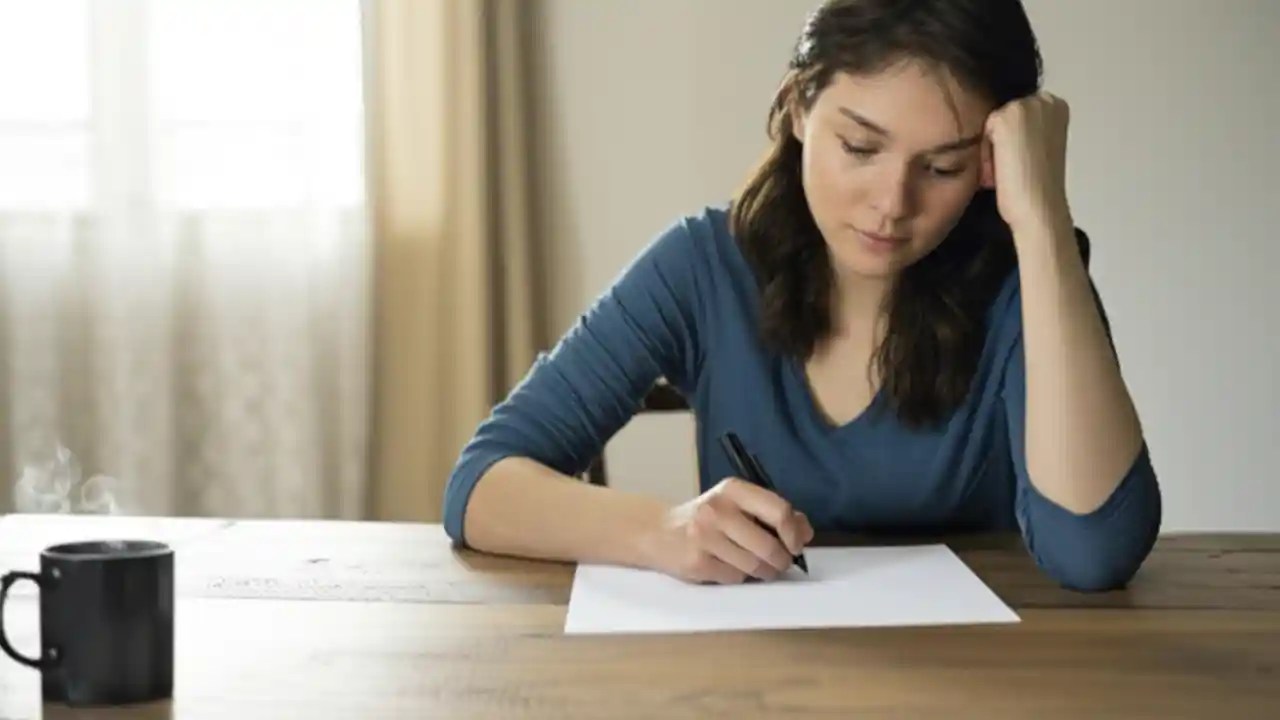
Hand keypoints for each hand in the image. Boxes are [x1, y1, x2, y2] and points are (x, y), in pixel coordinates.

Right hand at [642, 477, 813, 583]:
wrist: (658, 531)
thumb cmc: (707, 518)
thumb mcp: (736, 504)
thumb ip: (771, 512)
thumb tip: (805, 532)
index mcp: (733, 490)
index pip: (779, 511)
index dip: (795, 533)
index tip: (796, 545)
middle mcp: (717, 510)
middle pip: (770, 546)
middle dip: (781, 561)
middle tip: (779, 563)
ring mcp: (705, 537)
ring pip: (755, 566)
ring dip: (763, 572)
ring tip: (758, 567)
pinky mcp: (697, 563)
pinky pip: (735, 578)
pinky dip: (739, 577)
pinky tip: (729, 566)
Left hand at [981, 91, 1073, 237]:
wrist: (1040, 205)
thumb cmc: (1039, 185)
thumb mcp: (1039, 146)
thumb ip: (1027, 130)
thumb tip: (1003, 129)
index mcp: (1056, 106)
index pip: (1017, 115)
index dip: (1014, 142)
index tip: (1024, 162)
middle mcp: (1044, 100)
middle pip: (1002, 116)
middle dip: (1002, 143)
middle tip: (1016, 169)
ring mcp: (1024, 106)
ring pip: (991, 125)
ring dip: (993, 150)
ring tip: (1009, 171)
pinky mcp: (1004, 118)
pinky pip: (982, 134)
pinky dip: (986, 155)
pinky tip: (1000, 170)